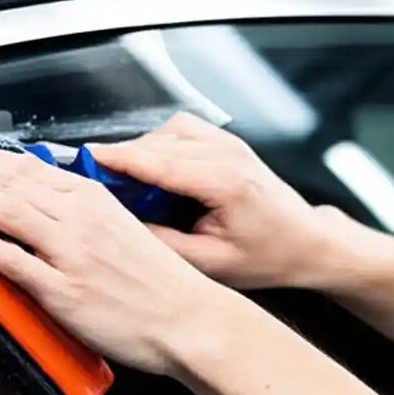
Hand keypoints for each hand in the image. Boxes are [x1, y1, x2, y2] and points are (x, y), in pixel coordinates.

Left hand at [0, 129, 254, 375]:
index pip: (22, 165)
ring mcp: (70, 253)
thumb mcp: (117, 226)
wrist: (190, 321)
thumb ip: (74, 209)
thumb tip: (33, 192)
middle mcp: (78, 218)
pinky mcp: (64, 290)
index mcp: (90, 199)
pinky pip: (14, 259)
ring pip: (5, 209)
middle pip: (6, 178)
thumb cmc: (156, 281)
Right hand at [90, 113, 345, 289]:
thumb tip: (121, 225)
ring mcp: (228, 142)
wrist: (306, 242)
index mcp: (225, 181)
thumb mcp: (211, 263)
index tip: (86, 159)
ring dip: (141, 152)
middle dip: (122, 159)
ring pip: (165, 132)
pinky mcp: (225, 141)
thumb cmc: (267, 256)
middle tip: (96, 183)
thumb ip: (163, 243)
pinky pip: (179, 131)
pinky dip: (158, 146)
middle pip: (157, 143)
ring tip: (127, 183)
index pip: (159, 161)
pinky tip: (153, 172)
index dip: (118, 159)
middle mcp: (227, 153)